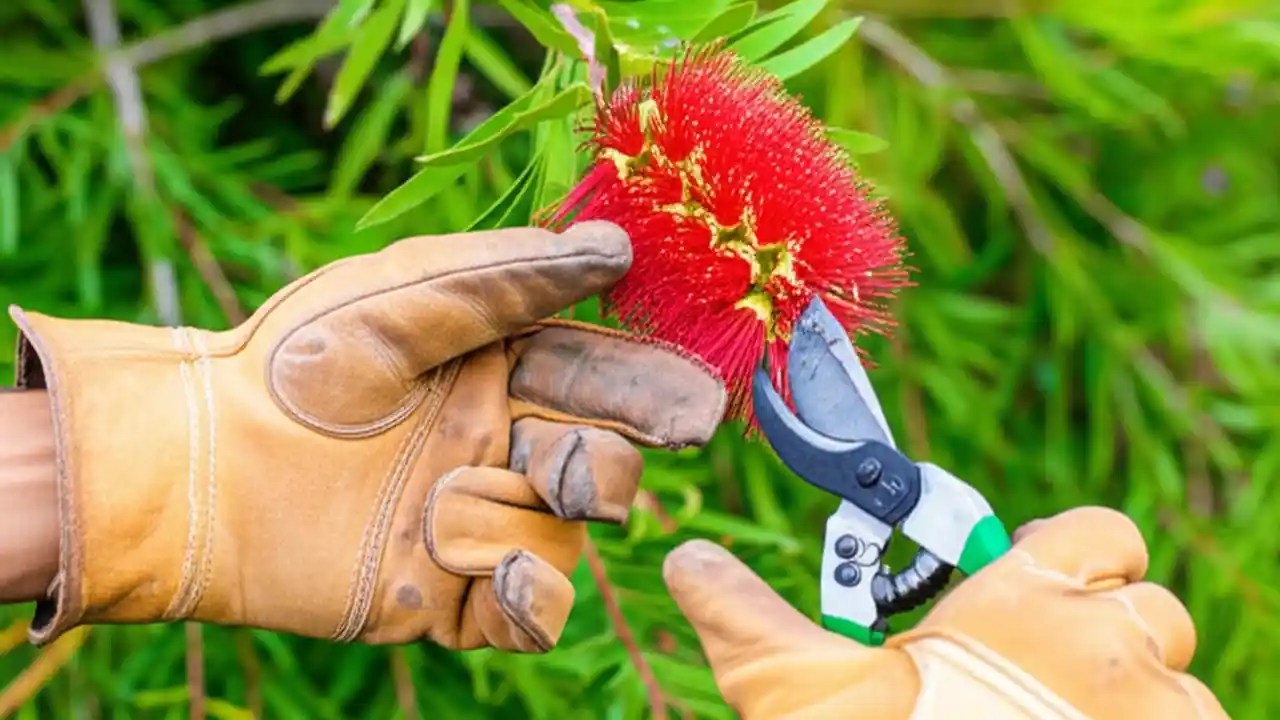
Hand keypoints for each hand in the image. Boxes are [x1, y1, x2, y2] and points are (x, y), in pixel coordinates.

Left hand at [10, 221, 725, 651]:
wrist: (205, 460)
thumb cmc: (295, 361)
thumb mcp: (404, 299)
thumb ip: (511, 277)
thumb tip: (617, 246)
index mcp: (496, 373)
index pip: (599, 381)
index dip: (652, 391)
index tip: (697, 405)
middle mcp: (496, 448)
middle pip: (602, 468)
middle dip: (595, 466)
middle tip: (553, 459)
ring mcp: (473, 525)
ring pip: (564, 539)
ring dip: (515, 524)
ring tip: (437, 509)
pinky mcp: (446, 597)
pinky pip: (530, 618)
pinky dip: (535, 605)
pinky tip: (507, 583)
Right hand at [663, 507, 1226, 718]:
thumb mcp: (797, 691)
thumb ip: (745, 615)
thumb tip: (687, 560)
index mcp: (1024, 601)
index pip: (1097, 531)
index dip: (1066, 553)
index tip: (1026, 583)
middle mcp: (1108, 646)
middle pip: (1144, 599)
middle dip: (1103, 623)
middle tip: (1040, 665)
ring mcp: (1153, 714)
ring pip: (1173, 676)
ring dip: (1132, 690)